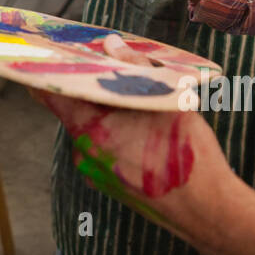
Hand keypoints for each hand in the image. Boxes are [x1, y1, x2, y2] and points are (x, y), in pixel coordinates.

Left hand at [30, 35, 238, 254]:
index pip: (50, 94)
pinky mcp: (112, 186)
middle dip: (90, 91)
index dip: (48, 73)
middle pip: (75, 111)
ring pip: (94, 131)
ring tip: (139, 105)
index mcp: (90, 128)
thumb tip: (110, 44)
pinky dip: (118, 137)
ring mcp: (97, 173)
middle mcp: (85, 152)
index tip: (51, 57)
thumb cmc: (183, 151)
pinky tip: (147, 135)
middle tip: (110, 73)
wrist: (206, 210)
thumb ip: (133, 65)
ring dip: (108, 116)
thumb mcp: (164, 96)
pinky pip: (106, 151)